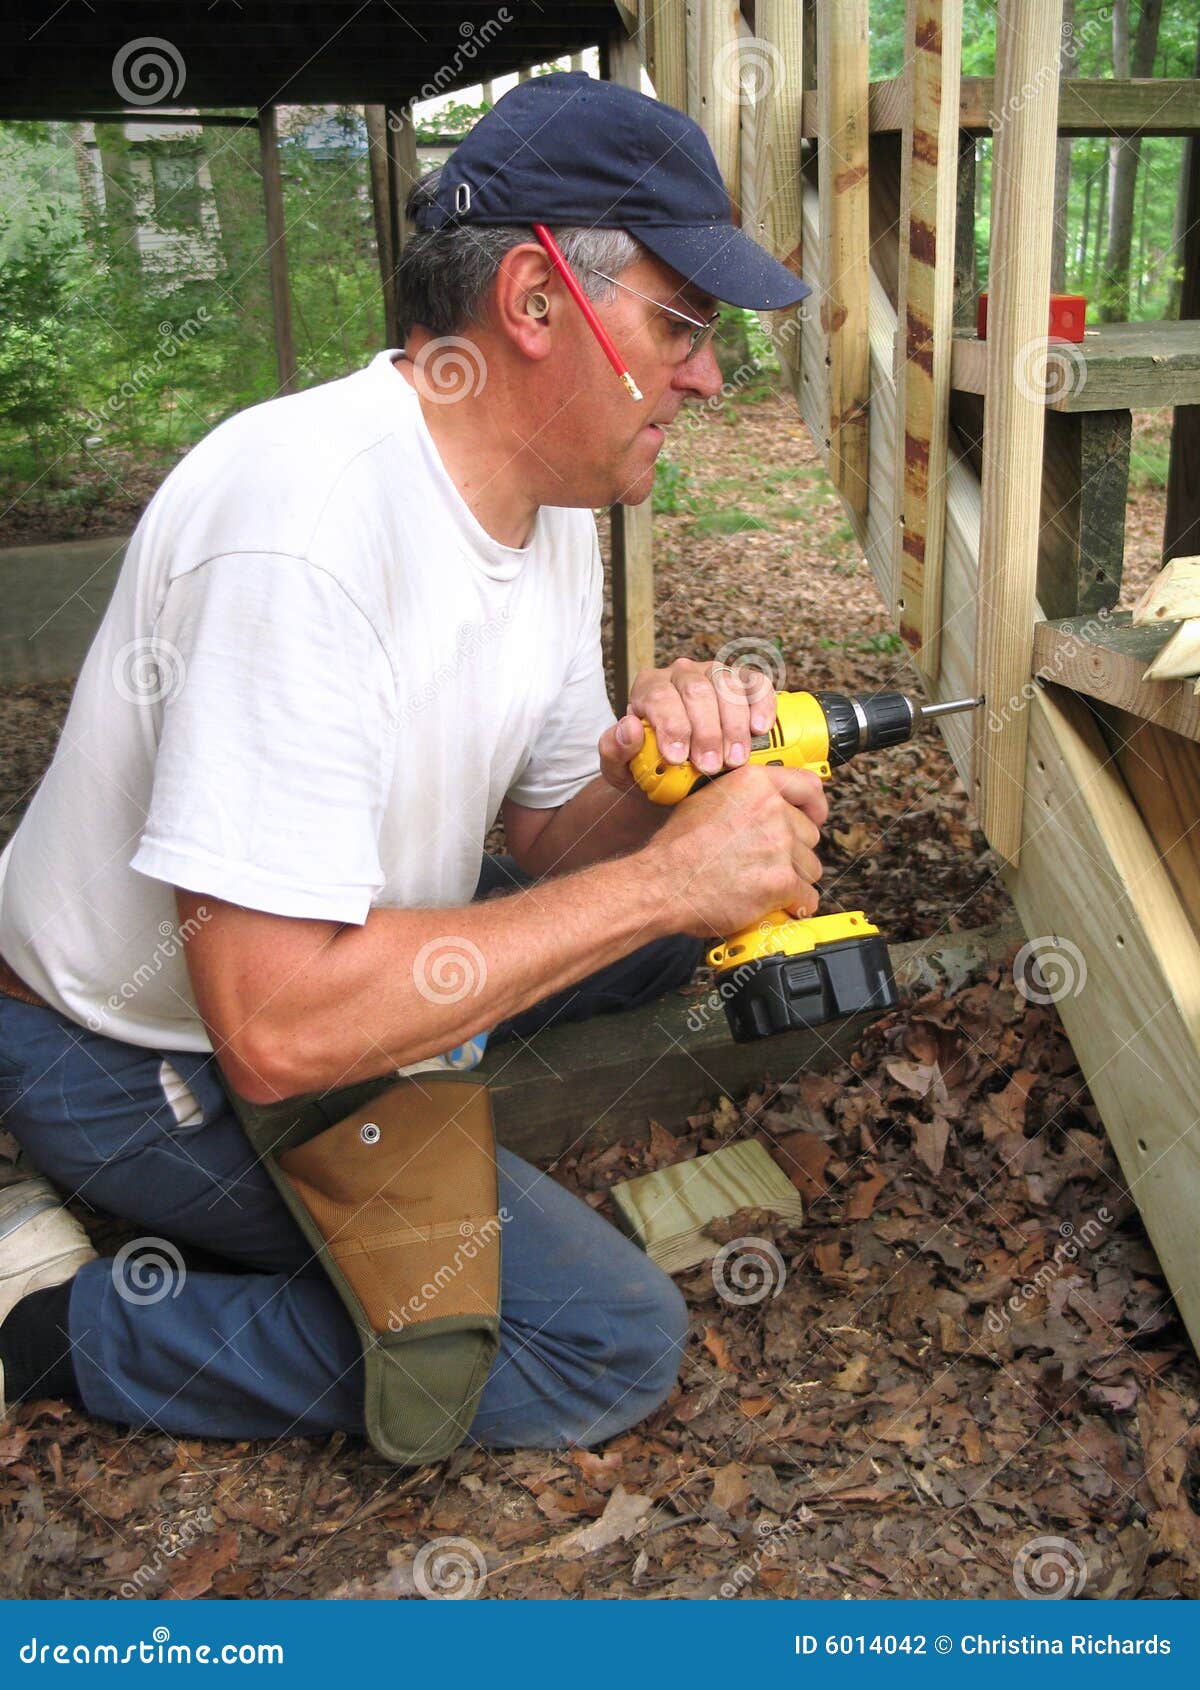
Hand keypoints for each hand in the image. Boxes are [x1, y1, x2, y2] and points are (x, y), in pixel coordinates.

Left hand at [599, 657, 776, 794]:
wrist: (675, 773)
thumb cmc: (648, 767)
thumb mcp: (619, 768)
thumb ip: (613, 750)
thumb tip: (628, 727)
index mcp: (649, 687)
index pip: (659, 696)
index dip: (671, 725)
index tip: (678, 757)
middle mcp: (681, 674)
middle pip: (696, 690)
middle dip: (705, 731)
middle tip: (710, 767)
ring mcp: (714, 674)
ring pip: (726, 685)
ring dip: (733, 725)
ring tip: (735, 760)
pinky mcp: (742, 682)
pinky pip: (755, 683)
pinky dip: (760, 703)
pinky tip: (760, 728)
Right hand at [644, 763, 827, 938]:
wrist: (663, 883)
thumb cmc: (677, 849)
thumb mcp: (707, 800)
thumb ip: (745, 798)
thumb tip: (766, 806)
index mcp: (754, 784)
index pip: (808, 786)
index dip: (815, 805)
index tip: (815, 816)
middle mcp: (772, 810)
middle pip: (809, 833)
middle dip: (794, 851)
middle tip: (770, 862)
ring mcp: (779, 845)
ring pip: (811, 867)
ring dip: (794, 879)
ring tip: (766, 884)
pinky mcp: (782, 881)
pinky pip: (807, 896)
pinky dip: (796, 904)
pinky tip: (779, 904)